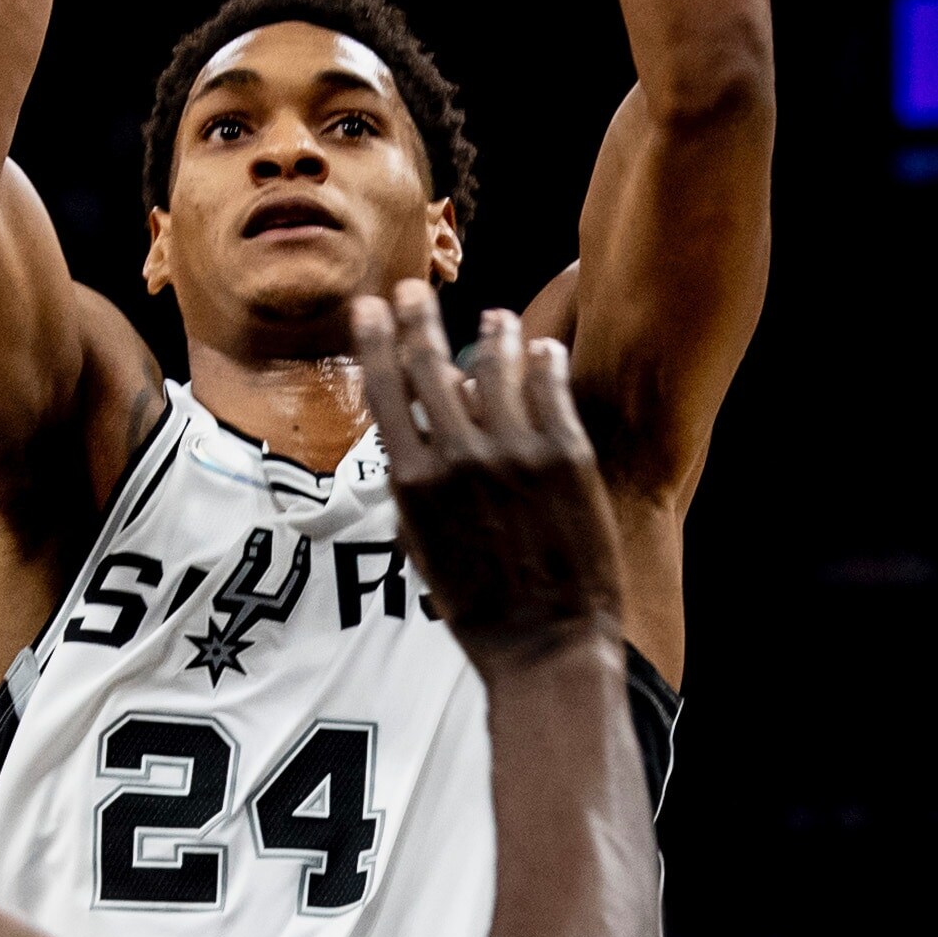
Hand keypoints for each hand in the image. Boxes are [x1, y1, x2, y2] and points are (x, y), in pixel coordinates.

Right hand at [350, 283, 624, 651]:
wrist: (546, 646)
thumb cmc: (479, 610)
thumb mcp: (423, 550)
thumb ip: (418, 490)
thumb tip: (419, 439)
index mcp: (415, 483)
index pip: (385, 391)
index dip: (376, 342)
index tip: (370, 309)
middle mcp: (460, 457)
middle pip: (432, 365)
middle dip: (418, 320)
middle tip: (413, 290)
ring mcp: (516, 451)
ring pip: (497, 367)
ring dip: (493, 334)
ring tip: (496, 317)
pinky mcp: (568, 455)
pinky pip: (550, 389)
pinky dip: (542, 363)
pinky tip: (542, 350)